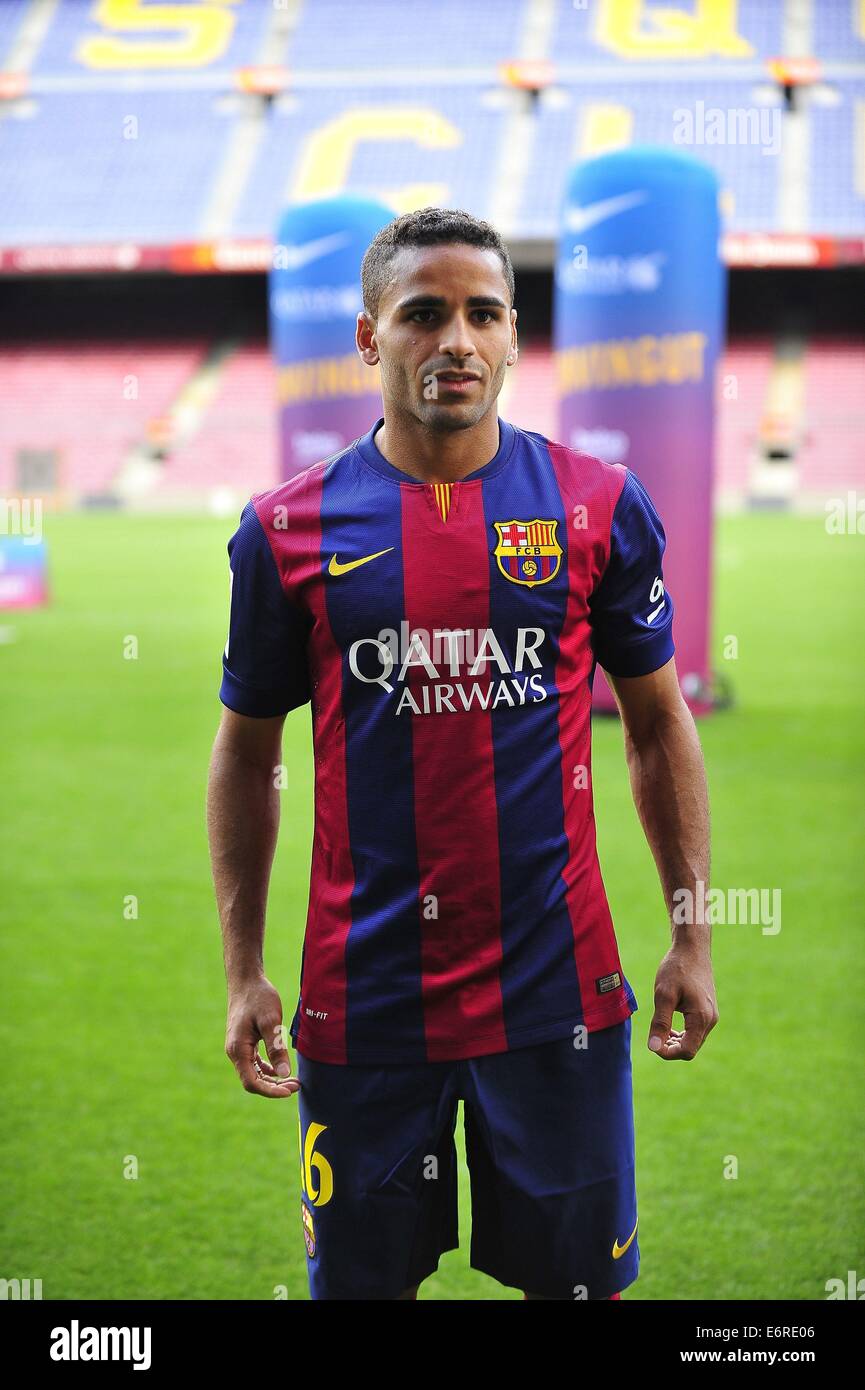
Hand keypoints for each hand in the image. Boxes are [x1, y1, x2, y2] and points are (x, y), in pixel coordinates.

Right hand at [225, 974, 299, 1096]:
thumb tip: (285, 1074)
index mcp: (238, 1050)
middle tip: (296, 1085)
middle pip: (253, 1081)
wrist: (246, 981)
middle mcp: (234, 1052)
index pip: (252, 1082)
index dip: (271, 1091)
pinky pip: (253, 1063)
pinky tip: (280, 1068)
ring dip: (272, 1080)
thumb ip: (276, 1048)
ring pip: (253, 1073)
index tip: (290, 1090)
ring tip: (292, 1079)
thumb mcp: (270, 1021)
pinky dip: (267, 1069)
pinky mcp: (243, 1042)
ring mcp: (238, 1048)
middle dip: (274, 1087)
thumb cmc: (258, 998)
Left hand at [648, 945, 717, 1059]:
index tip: (652, 1043)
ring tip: (659, 1032)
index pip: (687, 1051)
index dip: (667, 1053)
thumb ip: (660, 1022)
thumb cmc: (677, 968)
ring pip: (693, 1040)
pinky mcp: (708, 1010)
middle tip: (653, 1037)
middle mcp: (710, 1020)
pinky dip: (682, 1033)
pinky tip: (668, 1026)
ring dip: (676, 1041)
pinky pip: (695, 1030)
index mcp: (701, 1018)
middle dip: (671, 1048)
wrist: (692, 948)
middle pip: (691, 1048)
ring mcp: (711, 1015)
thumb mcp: (663, 995)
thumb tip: (653, 1048)